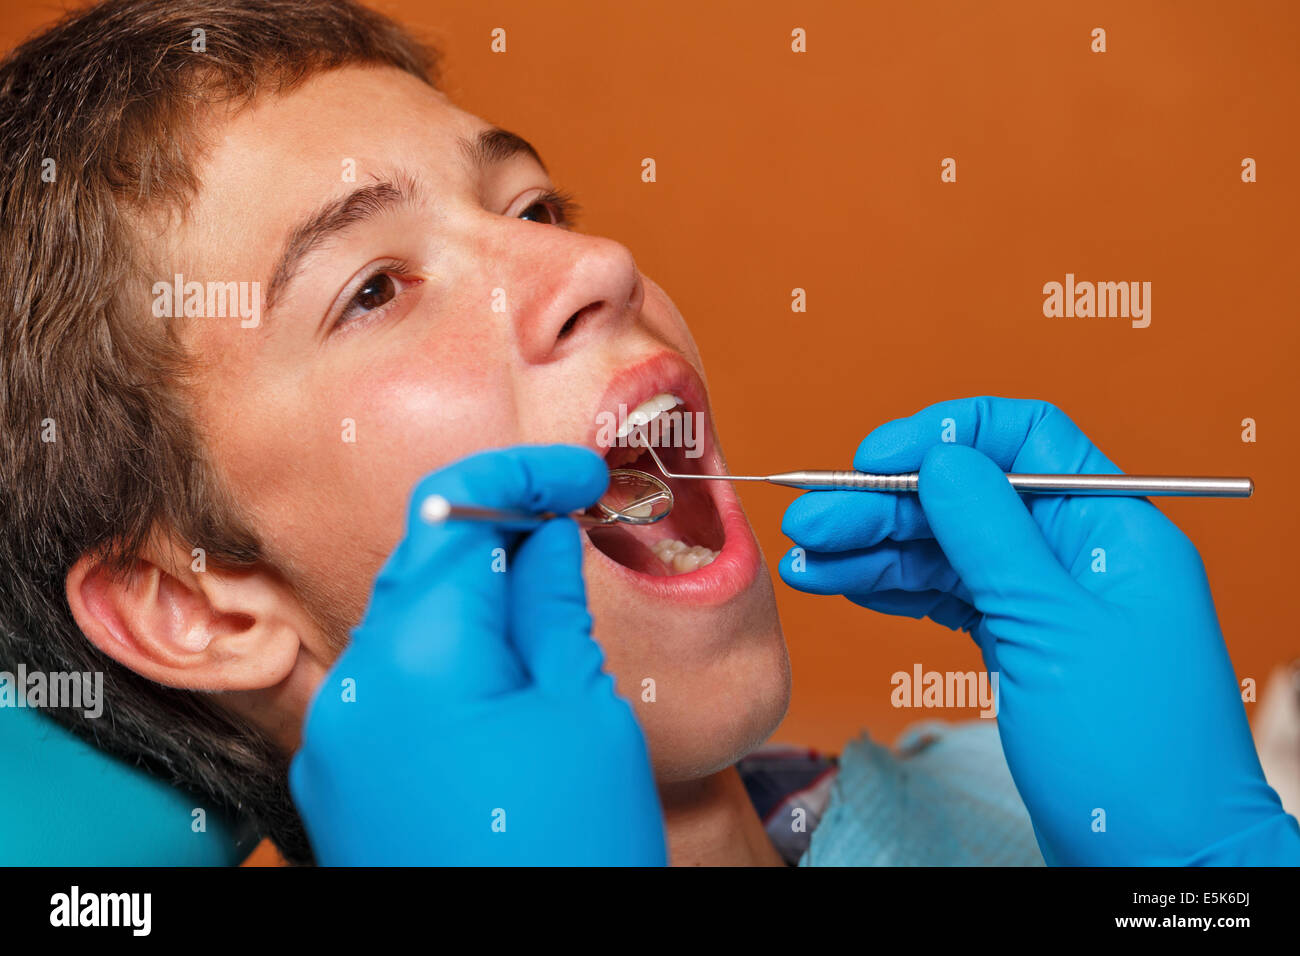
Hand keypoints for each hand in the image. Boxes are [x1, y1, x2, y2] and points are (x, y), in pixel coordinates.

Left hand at [290, 445, 666, 864]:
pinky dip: (452, 664)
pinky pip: (396, 689)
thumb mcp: (583, 715)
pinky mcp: (346, 782)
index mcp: (416, 657)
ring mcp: (339, 742)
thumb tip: (543, 538)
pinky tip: (509, 692)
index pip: (452, 507)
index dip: (522, 475)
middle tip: (576, 542)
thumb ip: (552, 607)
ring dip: (479, 604)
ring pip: (411, 627)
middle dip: (501, 541)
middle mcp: (354, 691)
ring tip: (552, 632)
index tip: (581, 478)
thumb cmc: (569, 857)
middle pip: (424, 565)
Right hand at [779, 396, 1299, 864]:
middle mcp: (1076, 554)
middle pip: (967, 499)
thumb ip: (992, 534)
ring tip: (806, 561)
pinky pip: (947, 597)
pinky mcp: (1018, 646)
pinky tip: (845, 585)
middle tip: (811, 523)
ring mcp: (1045, 602)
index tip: (875, 457)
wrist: (1159, 862)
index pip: (1025, 437)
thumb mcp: (1051, 629)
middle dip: (884, 507)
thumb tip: (942, 457)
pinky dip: (893, 591)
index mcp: (1111, 527)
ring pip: (947, 551)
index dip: (944, 436)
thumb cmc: (1134, 755)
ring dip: (873, 552)